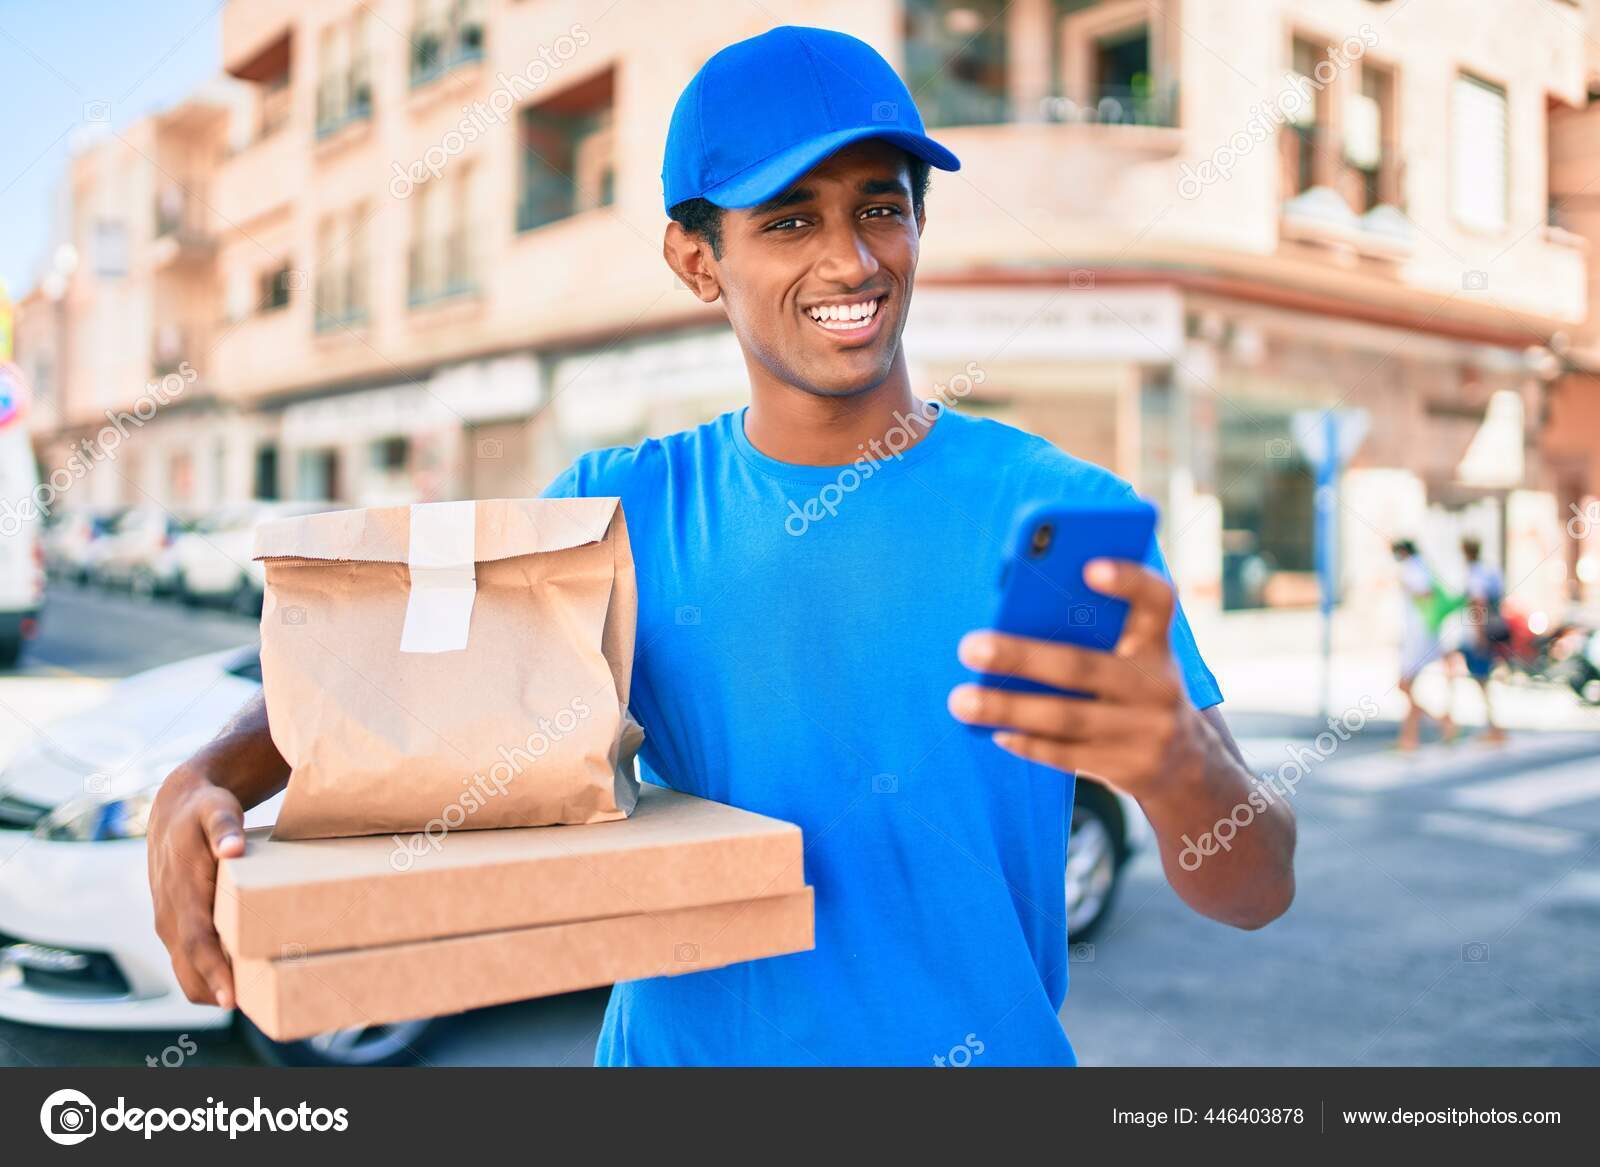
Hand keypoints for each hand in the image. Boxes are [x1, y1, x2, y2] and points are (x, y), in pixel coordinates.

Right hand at [146, 765, 246, 1008]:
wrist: (175, 810)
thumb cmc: (203, 811)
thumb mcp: (216, 810)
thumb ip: (225, 828)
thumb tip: (233, 848)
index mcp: (182, 893)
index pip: (196, 941)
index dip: (213, 972)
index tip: (231, 999)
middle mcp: (171, 915)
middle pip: (189, 969)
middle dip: (216, 992)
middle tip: (259, 1007)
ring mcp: (170, 923)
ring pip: (186, 970)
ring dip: (213, 988)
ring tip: (256, 998)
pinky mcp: (176, 924)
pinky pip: (189, 959)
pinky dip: (208, 975)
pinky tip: (240, 978)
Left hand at [948, 558, 1206, 801]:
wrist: (1187, 764)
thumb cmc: (1134, 689)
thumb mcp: (1133, 657)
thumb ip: (1093, 634)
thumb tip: (1012, 621)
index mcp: (1157, 642)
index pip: (1156, 600)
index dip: (1128, 581)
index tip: (1088, 568)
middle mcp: (1158, 683)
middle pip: (1083, 665)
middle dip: (1021, 656)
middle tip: (969, 647)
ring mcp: (1145, 729)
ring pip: (1066, 716)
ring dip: (1007, 707)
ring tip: (960, 700)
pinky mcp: (1128, 767)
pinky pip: (1067, 754)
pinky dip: (1027, 741)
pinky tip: (994, 731)